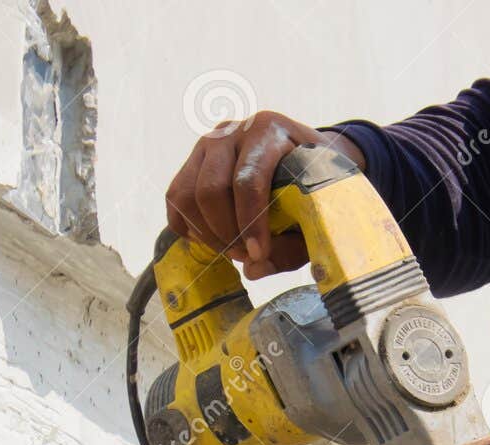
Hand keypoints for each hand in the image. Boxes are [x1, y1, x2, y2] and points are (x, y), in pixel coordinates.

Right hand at [165, 111, 367, 277]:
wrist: (301, 155)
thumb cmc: (312, 185)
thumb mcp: (315, 212)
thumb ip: (291, 244)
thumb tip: (254, 268)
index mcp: (268, 131)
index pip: (248, 179)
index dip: (250, 223)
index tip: (258, 254)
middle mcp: (231, 132)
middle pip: (210, 189)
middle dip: (226, 232)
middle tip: (247, 256)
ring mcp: (206, 145)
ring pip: (186, 195)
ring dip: (206, 234)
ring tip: (233, 250)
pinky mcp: (191, 162)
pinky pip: (175, 199)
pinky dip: (188, 227)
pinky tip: (213, 239)